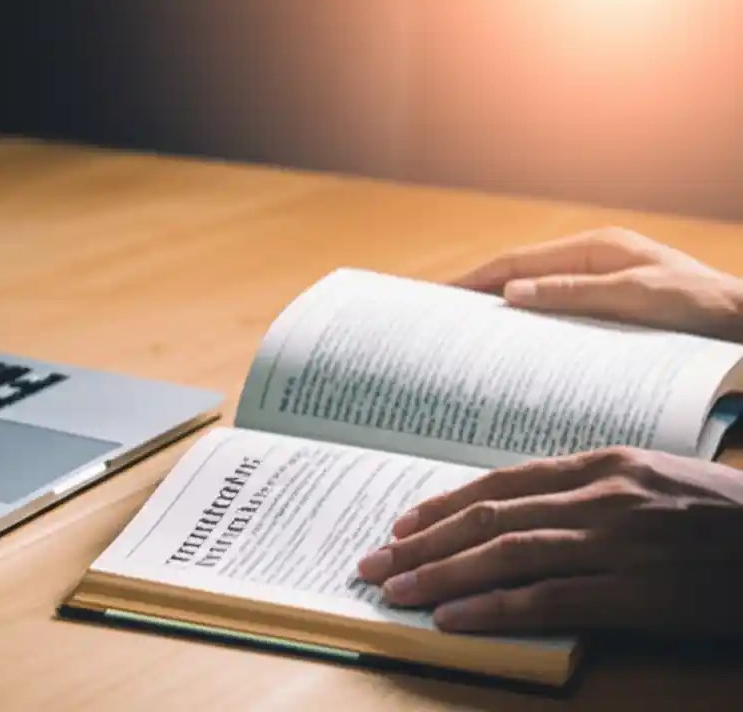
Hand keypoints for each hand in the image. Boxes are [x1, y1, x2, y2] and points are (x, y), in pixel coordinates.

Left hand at [356, 447, 742, 634]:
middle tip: (373, 559)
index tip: (401, 520)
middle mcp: (601, 496)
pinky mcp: (637, 592)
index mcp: (603, 464)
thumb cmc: (723, 517)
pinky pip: (547, 599)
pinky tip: (451, 617)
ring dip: (440, 573)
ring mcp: (619, 543)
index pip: (502, 482)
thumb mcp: (653, 483)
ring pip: (507, 554)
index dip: (444, 504)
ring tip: (393, 589)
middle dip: (423, 540)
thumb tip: (522, 512)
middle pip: (490, 517)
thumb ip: (589, 491)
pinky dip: (492, 607)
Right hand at [454, 227, 742, 342]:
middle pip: (522, 274)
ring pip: (538, 292)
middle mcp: (594, 260)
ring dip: (504, 309)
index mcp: (595, 248)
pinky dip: (531, 322)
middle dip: (482, 292)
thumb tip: (512, 292)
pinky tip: (517, 342)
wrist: (741, 323)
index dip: (477, 278)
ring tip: (469, 332)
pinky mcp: (611, 304)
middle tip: (443, 317)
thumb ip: (573, 293)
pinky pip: (558, 309)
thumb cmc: (698, 307)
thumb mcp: (635, 297)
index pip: (518, 260)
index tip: (441, 295)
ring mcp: (602, 281)